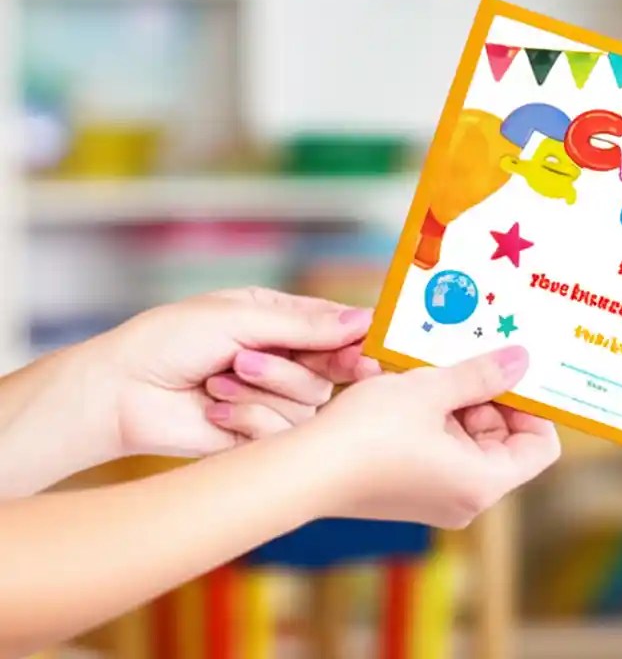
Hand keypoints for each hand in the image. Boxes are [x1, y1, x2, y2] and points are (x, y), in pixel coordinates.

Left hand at [88, 287, 382, 458]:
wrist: (121, 394)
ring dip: (264, 388)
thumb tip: (364, 320)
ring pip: (311, 401)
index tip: (368, 350)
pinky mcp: (259, 436)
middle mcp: (283, 360)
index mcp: (279, 320)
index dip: (356, 339)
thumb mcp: (238, 318)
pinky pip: (284, 431)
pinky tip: (214, 407)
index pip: (337, 327)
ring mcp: (273, 399)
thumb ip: (304, 325)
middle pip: (334, 368)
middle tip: (266, 361)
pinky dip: (249, 416)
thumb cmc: (168, 341)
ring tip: (219, 378)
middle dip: (303, 365)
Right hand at [289, 346, 560, 528]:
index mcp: (484, 483)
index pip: (540, 447)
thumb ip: (480, 374)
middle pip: (505, 441)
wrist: (301, 471)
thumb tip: (521, 360)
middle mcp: (467, 500)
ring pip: (470, 440)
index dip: (533, 407)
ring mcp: (438, 498)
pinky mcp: (412, 490)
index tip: (513, 371)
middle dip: (489, 396)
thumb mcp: (430, 390)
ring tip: (433, 367)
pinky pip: (442, 448)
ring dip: (457, 400)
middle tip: (470, 356)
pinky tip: (412, 386)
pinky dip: (435, 417)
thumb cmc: (367, 433)